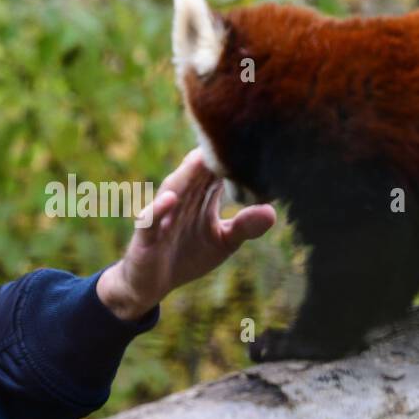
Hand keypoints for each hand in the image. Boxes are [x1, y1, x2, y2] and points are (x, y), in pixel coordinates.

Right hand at [97, 148, 276, 319]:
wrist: (151, 284)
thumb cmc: (188, 254)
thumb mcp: (223, 242)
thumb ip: (244, 226)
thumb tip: (273, 212)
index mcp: (199, 197)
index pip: (216, 171)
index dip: (231, 158)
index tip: (253, 140)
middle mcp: (180, 201)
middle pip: (195, 174)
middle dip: (211, 157)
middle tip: (231, 134)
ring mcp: (160, 217)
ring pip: (173, 190)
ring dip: (186, 174)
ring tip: (201, 157)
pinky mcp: (145, 237)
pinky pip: (150, 220)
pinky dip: (158, 209)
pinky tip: (171, 198)